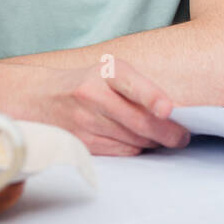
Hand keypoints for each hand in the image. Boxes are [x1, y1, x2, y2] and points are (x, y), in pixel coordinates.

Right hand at [28, 59, 191, 156]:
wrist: (40, 99)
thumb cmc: (88, 82)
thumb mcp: (111, 71)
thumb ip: (138, 86)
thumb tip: (173, 113)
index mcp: (105, 71)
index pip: (131, 84)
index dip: (151, 97)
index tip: (167, 109)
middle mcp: (93, 95)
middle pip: (138, 122)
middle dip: (167, 133)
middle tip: (183, 137)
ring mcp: (85, 122)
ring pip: (133, 140)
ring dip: (153, 142)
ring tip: (163, 138)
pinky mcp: (81, 143)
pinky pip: (121, 151)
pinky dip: (136, 149)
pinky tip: (139, 142)